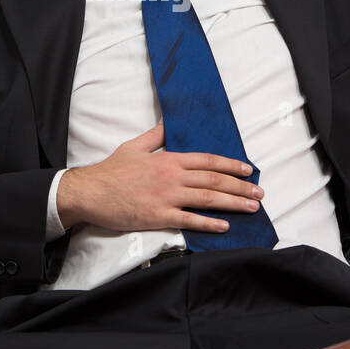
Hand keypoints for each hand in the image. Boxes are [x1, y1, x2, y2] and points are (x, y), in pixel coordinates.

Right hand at [56, 120, 264, 234]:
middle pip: (213, 181)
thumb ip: (156, 135)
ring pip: (207, 199)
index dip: (231, 165)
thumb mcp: (135, 146)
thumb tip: (170, 122)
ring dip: (233, 203)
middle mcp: (172, 177)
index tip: (249, 170)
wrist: (90, 192)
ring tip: (251, 208)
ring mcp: (166, 197)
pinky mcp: (158, 216)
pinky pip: (189, 220)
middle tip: (259, 193)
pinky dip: (209, 223)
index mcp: (168, 159)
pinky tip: (224, 226)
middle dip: (240, 186)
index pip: (208, 161)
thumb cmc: (111, 170)